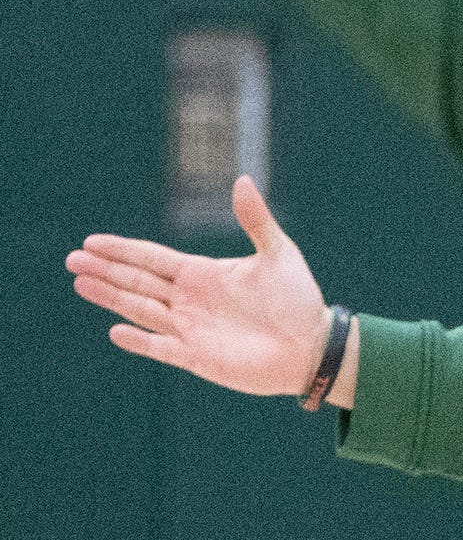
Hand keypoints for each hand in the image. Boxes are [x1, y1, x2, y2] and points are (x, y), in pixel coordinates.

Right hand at [67, 175, 336, 397]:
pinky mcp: (200, 358)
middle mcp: (190, 300)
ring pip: (141, 310)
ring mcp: (192, 329)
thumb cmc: (299, 301)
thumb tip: (243, 181)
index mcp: (202, 274)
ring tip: (80, 283)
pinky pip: (163, 349)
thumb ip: (256, 221)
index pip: (152, 258)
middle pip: (137, 282)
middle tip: (71, 260)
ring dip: (111, 298)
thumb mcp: (279, 256)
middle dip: (105, 271)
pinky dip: (141, 341)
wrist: (315, 347)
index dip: (122, 250)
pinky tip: (115, 330)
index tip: (91, 242)